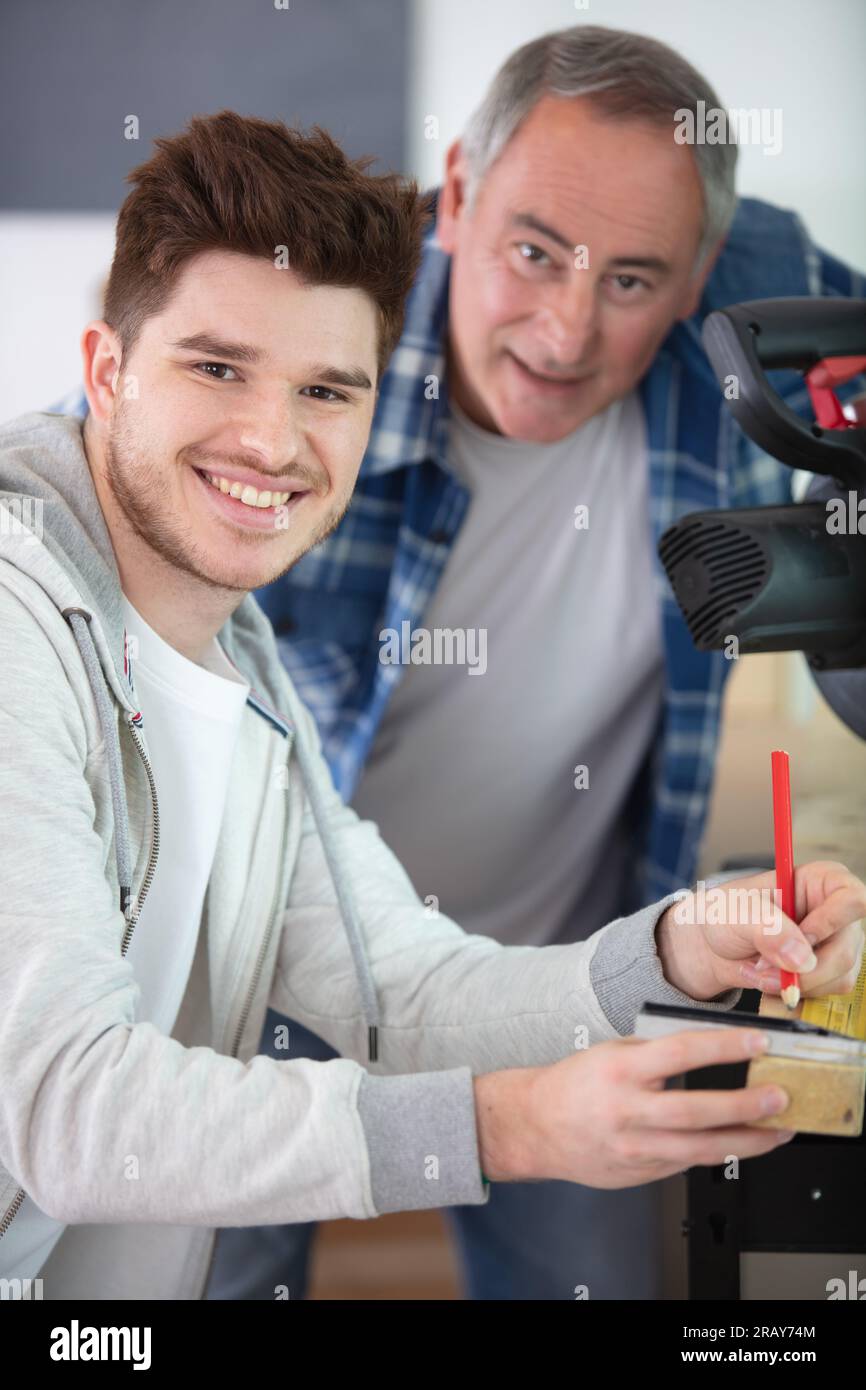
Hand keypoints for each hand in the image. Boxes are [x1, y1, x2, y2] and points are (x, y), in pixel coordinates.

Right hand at [475, 1027, 792, 1186]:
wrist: (536, 1127)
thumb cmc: (575, 1085)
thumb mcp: (612, 1053)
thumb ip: (656, 1054)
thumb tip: (710, 1050)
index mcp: (621, 1070)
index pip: (681, 1053)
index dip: (724, 1047)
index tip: (758, 1043)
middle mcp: (627, 1111)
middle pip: (697, 1111)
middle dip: (746, 1106)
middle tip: (779, 1098)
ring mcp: (634, 1147)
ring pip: (701, 1149)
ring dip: (747, 1141)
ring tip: (776, 1131)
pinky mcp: (641, 1172)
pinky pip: (688, 1163)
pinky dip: (717, 1152)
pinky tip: (739, 1143)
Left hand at [656, 860, 865, 1001]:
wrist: (713, 946)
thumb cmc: (726, 914)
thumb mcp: (738, 912)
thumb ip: (768, 929)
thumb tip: (801, 957)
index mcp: (821, 881)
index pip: (854, 899)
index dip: (832, 922)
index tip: (802, 937)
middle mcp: (836, 913)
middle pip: (846, 949)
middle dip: (801, 968)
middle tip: (762, 965)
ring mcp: (836, 945)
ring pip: (838, 976)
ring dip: (793, 983)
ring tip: (759, 969)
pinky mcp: (828, 973)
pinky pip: (826, 994)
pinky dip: (794, 992)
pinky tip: (770, 980)